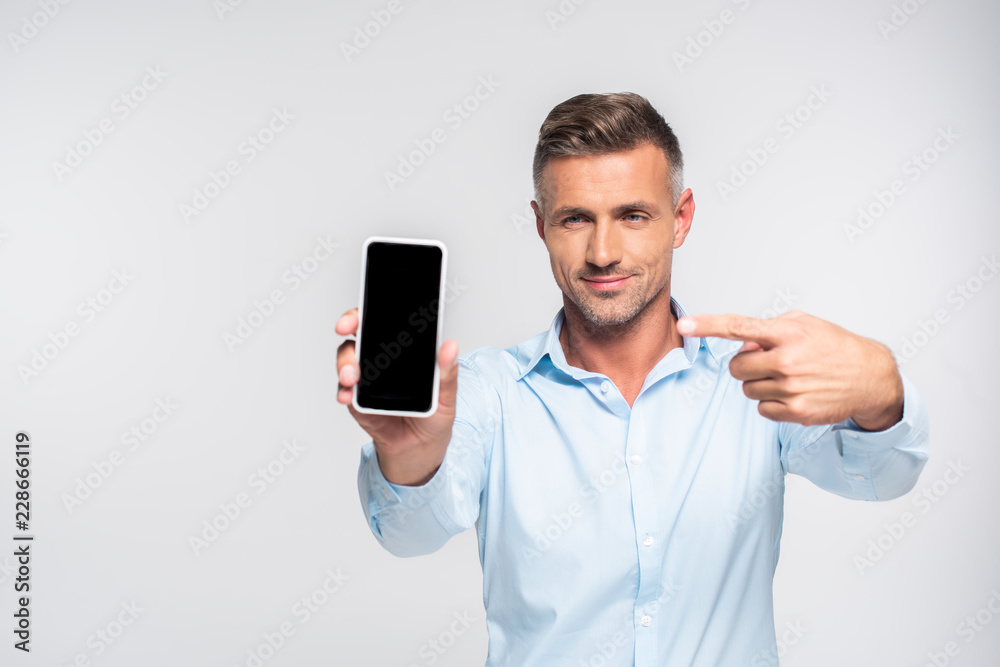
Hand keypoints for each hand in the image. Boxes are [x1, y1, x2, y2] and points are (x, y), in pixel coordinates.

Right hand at [336, 307, 460, 484]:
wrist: (421, 448)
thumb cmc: (434, 417)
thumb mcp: (447, 396)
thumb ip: (447, 373)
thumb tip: (451, 346)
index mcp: (402, 352)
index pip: (383, 322)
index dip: (369, 311)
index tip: (361, 312)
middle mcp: (380, 360)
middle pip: (358, 334)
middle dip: (347, 326)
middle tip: (345, 329)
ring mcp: (366, 379)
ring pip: (347, 360)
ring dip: (345, 363)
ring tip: (351, 375)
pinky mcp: (357, 401)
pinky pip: (345, 391)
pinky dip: (343, 391)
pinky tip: (348, 396)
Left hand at [676, 310, 903, 429]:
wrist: (871, 378)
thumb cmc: (834, 347)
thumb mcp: (804, 324)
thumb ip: (767, 329)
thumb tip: (741, 344)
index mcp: (787, 333)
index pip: (738, 327)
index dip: (707, 325)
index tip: (684, 325)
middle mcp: (787, 360)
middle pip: (736, 366)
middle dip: (746, 365)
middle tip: (769, 362)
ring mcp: (792, 388)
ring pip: (747, 389)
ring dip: (760, 383)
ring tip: (789, 377)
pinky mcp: (797, 412)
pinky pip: (762, 409)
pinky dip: (772, 402)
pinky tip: (794, 394)